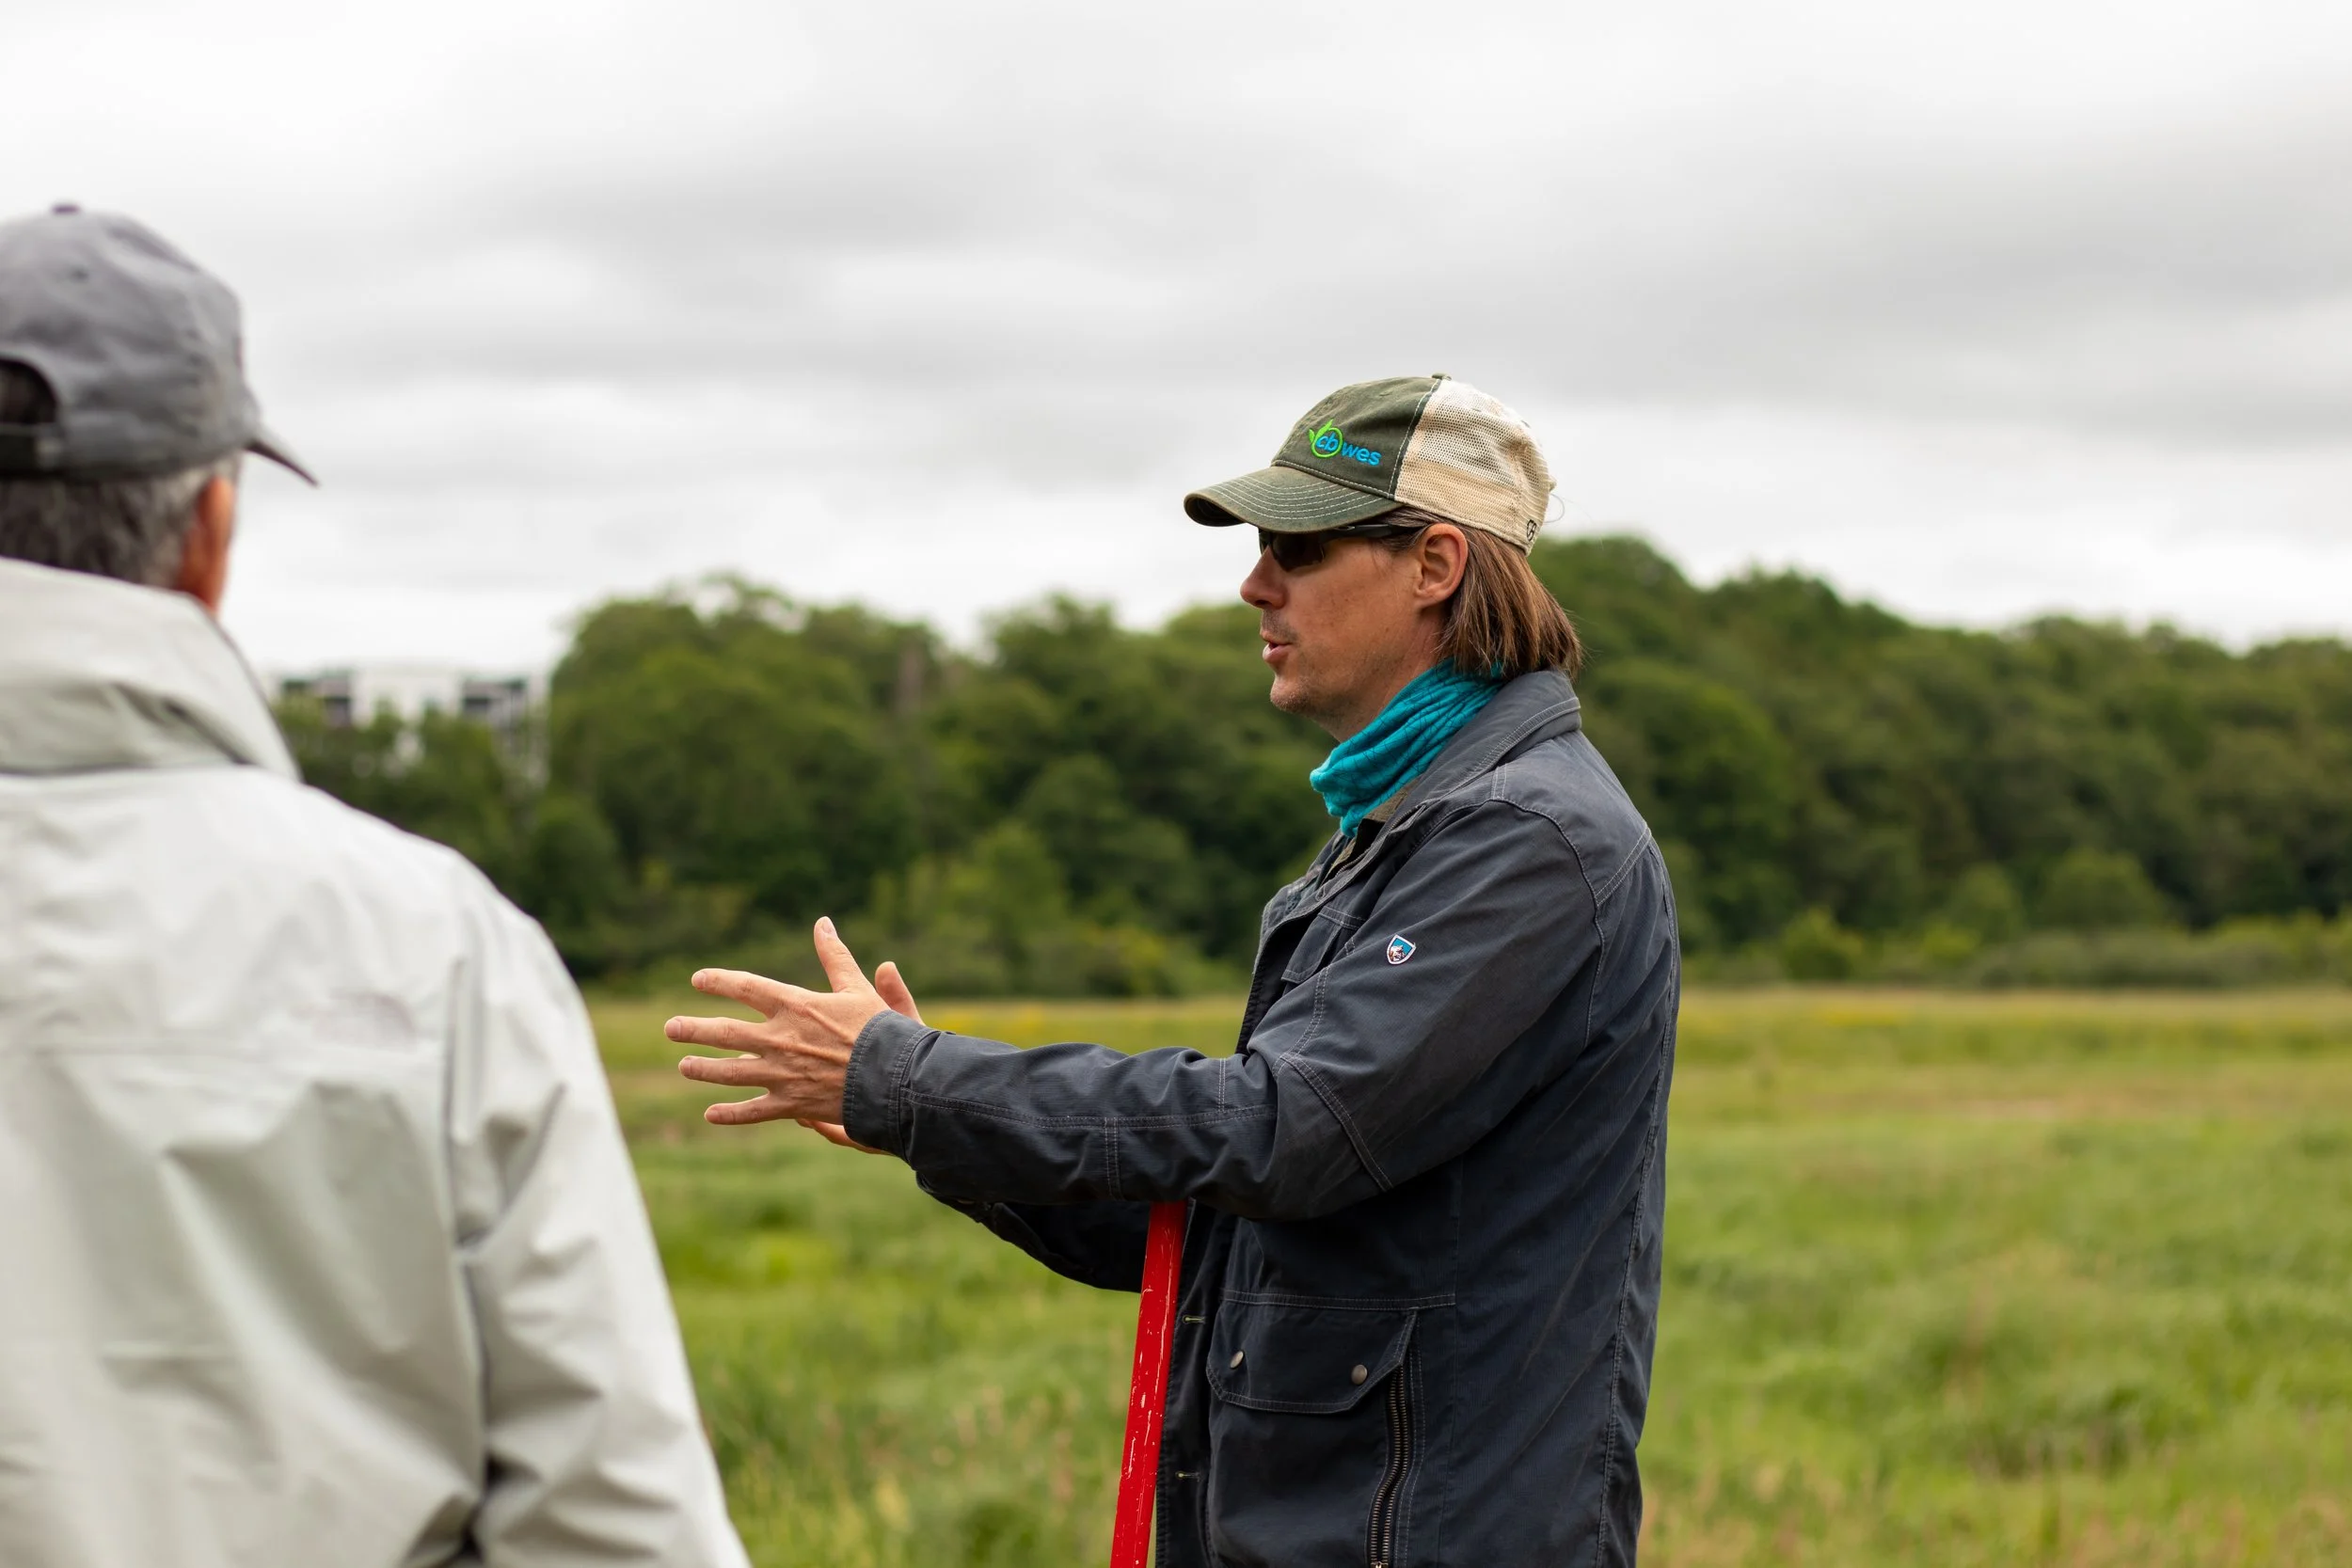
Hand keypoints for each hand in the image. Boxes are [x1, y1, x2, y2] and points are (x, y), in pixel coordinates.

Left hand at [668, 918, 911, 1130]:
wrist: (895, 1077)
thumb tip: (822, 923)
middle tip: (671, 1028)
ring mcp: (782, 1073)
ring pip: (731, 1072)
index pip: (747, 987)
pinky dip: (731, 1113)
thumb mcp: (856, 987)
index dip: (720, 981)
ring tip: (684, 1066)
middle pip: (727, 1032)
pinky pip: (754, 1110)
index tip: (698, 979)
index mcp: (795, 1006)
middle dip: (695, 1029)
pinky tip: (710, 1113)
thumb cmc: (880, 1029)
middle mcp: (781, 1038)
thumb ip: (835, 956)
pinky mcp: (791, 1103)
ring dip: (704, 1069)